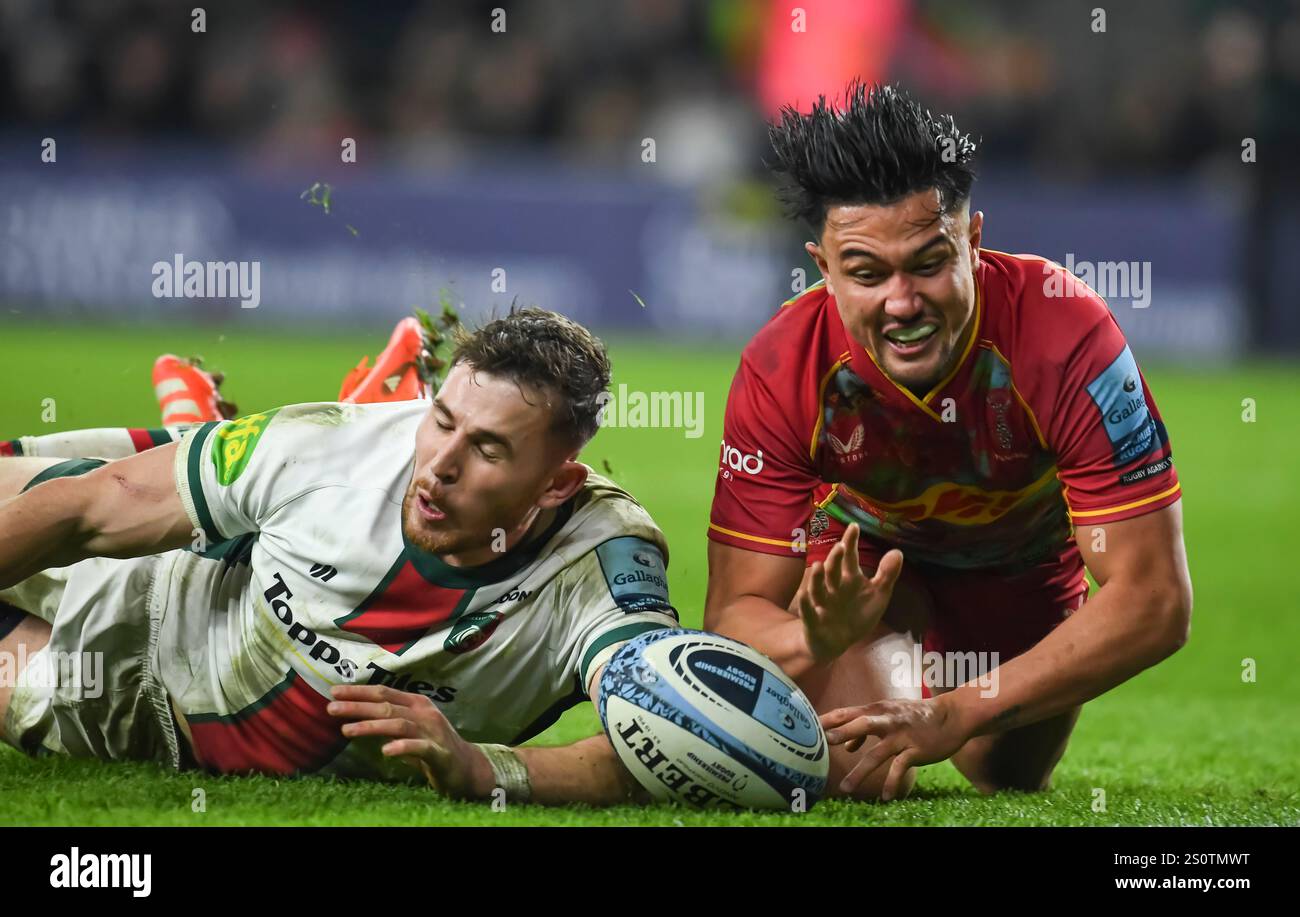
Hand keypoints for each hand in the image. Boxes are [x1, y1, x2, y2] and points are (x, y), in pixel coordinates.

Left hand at [327, 684, 492, 797]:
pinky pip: (419, 748)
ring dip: (371, 726)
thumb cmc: (432, 744)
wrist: (466, 766)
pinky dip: (402, 748)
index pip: (384, 692)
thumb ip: (389, 718)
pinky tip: (385, 751)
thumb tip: (355, 713)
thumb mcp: (411, 726)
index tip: (334, 691)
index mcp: (417, 703)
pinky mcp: (439, 753)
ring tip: (346, 730)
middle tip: (331, 708)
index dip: (359, 691)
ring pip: (399, 724)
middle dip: (357, 706)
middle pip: (387, 706)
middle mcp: (424, 713)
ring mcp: (433, 732)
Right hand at [796, 523, 903, 663]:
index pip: (850, 558)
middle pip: (833, 571)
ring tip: (819, 565)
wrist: (836, 641)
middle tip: (840, 546)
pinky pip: (808, 611)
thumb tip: (898, 551)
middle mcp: (833, 587)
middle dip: (836, 559)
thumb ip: (887, 574)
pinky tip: (804, 594)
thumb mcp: (877, 595)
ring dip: (817, 578)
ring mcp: (822, 603)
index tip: (854, 526)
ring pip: (817, 588)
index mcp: (849, 579)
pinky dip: (806, 604)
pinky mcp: (814, 620)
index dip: (851, 543)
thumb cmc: (857, 614)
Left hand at [821, 696, 971, 798]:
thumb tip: (845, 746)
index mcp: (877, 711)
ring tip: (845, 788)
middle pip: (861, 725)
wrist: (952, 715)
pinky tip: (885, 797)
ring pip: (877, 754)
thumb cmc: (914, 716)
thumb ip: (864, 729)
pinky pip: (900, 768)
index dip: (828, 719)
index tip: (807, 725)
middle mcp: (887, 721)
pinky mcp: (916, 750)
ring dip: (860, 772)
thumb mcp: (888, 715)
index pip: (847, 712)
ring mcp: (901, 736)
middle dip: (842, 733)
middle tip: (824, 742)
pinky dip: (892, 782)